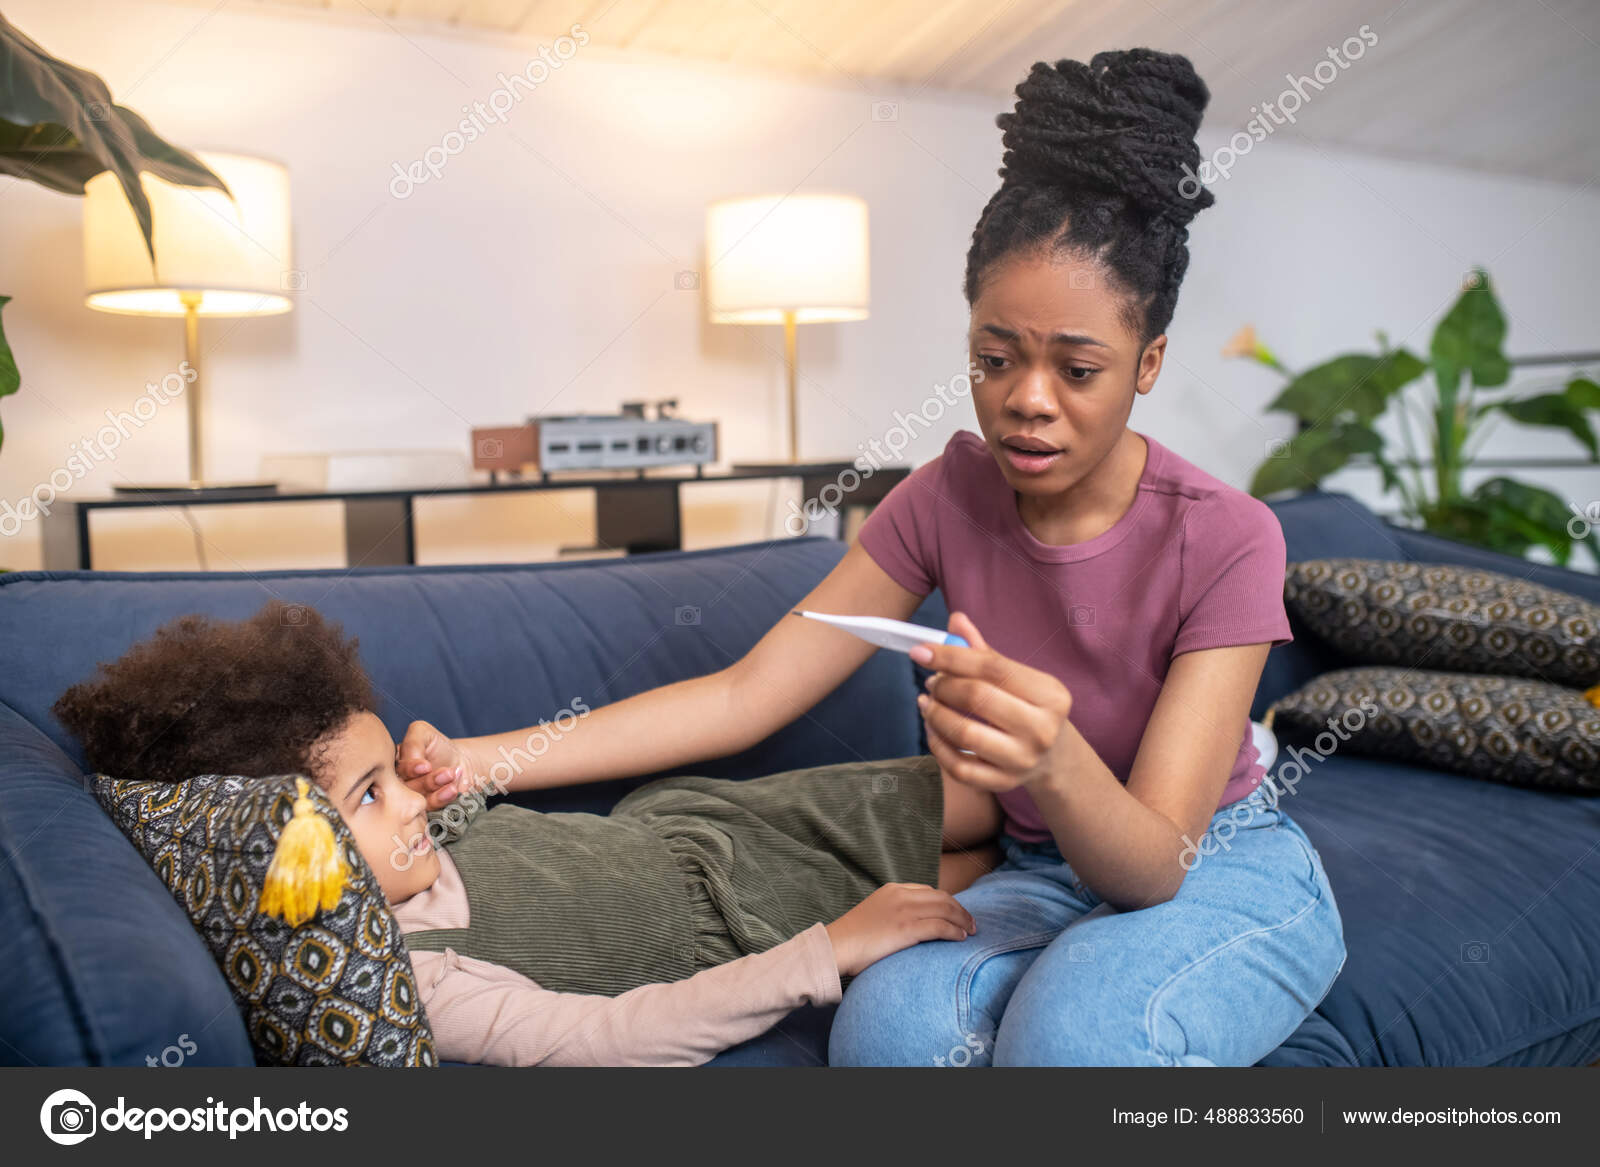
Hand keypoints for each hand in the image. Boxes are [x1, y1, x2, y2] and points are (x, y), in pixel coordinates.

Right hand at [397, 719, 480, 811]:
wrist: (459, 762)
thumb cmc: (437, 746)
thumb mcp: (422, 732)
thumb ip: (412, 743)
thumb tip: (410, 760)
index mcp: (391, 766)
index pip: (392, 772)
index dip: (409, 769)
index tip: (426, 766)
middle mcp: (397, 785)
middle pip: (406, 788)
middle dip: (427, 781)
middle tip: (446, 773)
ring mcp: (410, 800)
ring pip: (419, 800)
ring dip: (437, 790)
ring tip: (452, 776)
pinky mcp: (425, 811)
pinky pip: (430, 809)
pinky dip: (443, 799)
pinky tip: (452, 789)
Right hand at [824, 883, 975, 976]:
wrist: (836, 946)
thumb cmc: (853, 938)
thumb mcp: (874, 913)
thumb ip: (893, 912)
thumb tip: (911, 925)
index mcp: (893, 889)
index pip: (929, 891)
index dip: (947, 902)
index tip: (956, 914)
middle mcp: (901, 895)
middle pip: (942, 897)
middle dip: (961, 910)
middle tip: (972, 923)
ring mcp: (904, 911)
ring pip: (945, 909)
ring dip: (963, 920)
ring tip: (971, 931)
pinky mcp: (907, 928)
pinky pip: (940, 926)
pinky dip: (954, 931)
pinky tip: (960, 938)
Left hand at [912, 611, 1075, 792]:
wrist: (1055, 758)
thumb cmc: (1030, 708)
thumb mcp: (1019, 678)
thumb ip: (985, 652)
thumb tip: (955, 620)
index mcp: (1050, 695)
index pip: (992, 668)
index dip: (951, 657)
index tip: (920, 651)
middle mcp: (1042, 729)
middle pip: (977, 698)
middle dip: (943, 686)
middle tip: (931, 682)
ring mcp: (1023, 760)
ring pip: (963, 734)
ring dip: (935, 715)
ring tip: (927, 703)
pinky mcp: (1004, 783)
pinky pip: (958, 767)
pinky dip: (937, 746)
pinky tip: (933, 730)